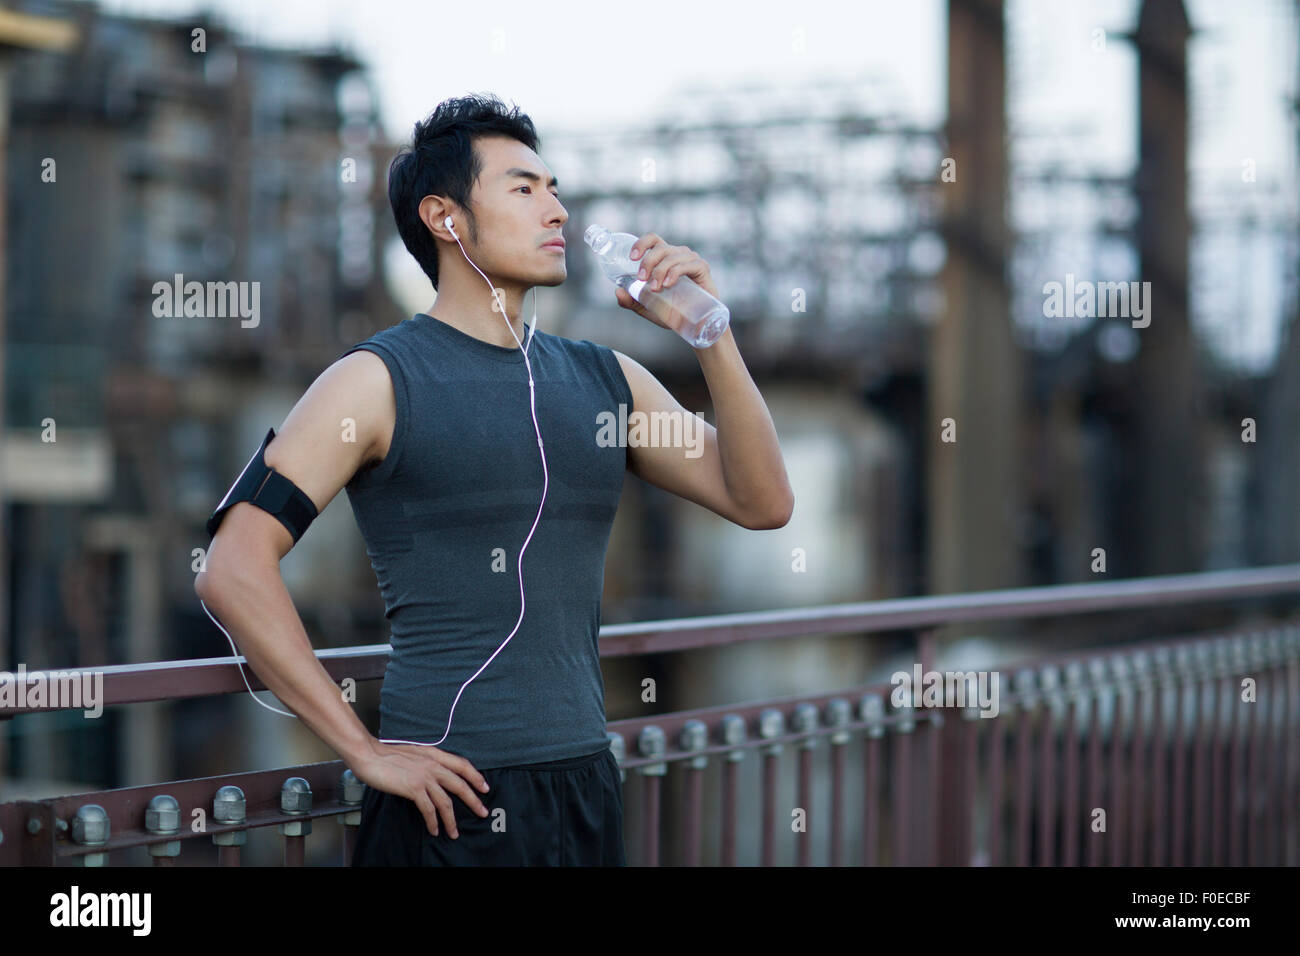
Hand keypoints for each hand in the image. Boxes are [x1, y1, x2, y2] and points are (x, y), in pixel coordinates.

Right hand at [352, 738, 490, 838]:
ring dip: (451, 820)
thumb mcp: (413, 753)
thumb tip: (435, 774)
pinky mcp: (414, 788)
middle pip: (460, 785)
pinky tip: (434, 829)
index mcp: (434, 754)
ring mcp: (424, 776)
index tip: (484, 788)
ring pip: (446, 802)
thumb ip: (426, 761)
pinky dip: (433, 822)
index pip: (462, 765)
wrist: (369, 755)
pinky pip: (429, 809)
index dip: (476, 776)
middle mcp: (433, 764)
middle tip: (482, 812)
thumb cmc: (386, 754)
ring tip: (454, 832)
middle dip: (473, 801)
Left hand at [614, 233, 719, 329]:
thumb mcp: (648, 307)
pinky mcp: (702, 268)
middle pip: (660, 247)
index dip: (641, 243)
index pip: (653, 240)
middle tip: (642, 280)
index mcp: (665, 258)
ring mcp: (691, 260)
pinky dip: (675, 272)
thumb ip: (632, 300)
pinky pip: (688, 264)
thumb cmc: (675, 312)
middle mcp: (678, 255)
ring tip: (655, 289)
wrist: (697, 326)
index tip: (632, 258)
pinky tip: (668, 284)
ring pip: (672, 255)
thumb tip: (618, 292)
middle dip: (648, 262)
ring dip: (660, 270)